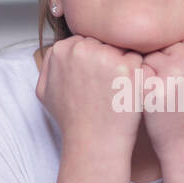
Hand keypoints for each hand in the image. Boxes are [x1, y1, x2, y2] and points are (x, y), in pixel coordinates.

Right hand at [36, 35, 143, 152]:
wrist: (94, 142)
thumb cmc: (72, 119)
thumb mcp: (44, 92)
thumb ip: (48, 65)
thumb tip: (57, 49)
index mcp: (60, 50)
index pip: (85, 40)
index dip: (92, 60)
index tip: (93, 79)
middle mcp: (81, 49)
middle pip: (103, 42)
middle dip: (108, 58)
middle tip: (106, 85)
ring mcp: (105, 57)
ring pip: (121, 48)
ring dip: (123, 63)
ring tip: (116, 89)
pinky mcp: (128, 67)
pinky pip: (138, 59)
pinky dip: (137, 73)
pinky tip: (128, 90)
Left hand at [139, 35, 183, 156]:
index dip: (182, 60)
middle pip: (167, 46)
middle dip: (166, 64)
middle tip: (176, 90)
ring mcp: (171, 72)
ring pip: (150, 56)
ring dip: (152, 73)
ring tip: (165, 95)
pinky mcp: (151, 88)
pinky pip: (137, 72)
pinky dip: (140, 84)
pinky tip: (150, 99)